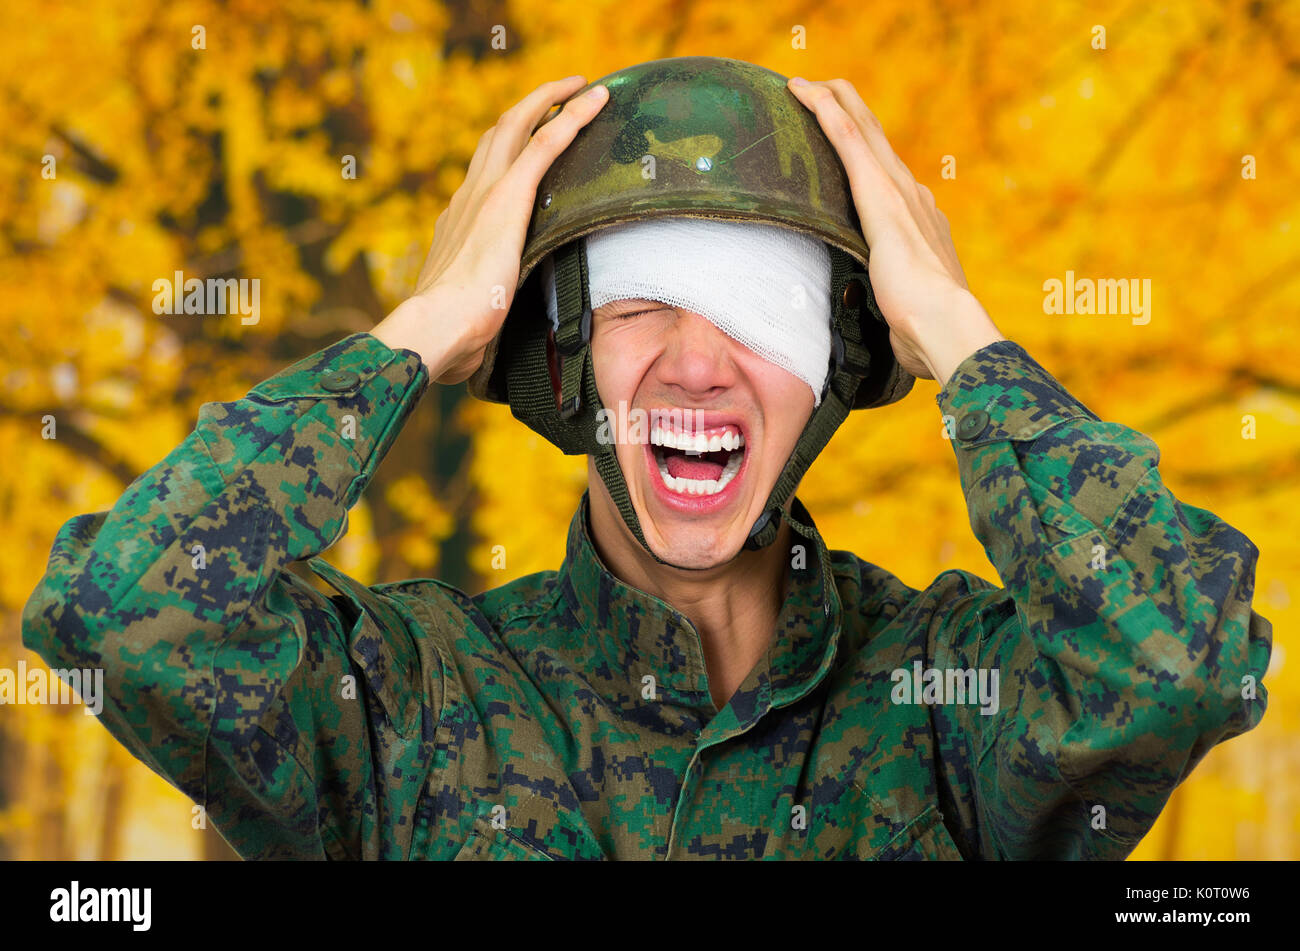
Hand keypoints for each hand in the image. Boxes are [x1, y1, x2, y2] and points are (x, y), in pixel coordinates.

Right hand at [371, 76, 609, 382]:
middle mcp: (467, 198)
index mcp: (458, 225)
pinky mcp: (509, 197)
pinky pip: (546, 143)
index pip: (486, 176)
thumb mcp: (471, 317)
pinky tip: (595, 99)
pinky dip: (571, 116)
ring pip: (518, 126)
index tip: (529, 144)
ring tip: (581, 88)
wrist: (436, 327)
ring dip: (551, 100)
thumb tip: (490, 346)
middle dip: (528, 108)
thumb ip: (483, 315)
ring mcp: (486, 193)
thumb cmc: (449, 337)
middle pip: (497, 136)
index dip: (508, 154)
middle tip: (560, 94)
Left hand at [786, 77, 1003, 385]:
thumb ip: (892, 303)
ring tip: (804, 85)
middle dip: (847, 112)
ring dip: (832, 102)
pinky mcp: (879, 194)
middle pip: (875, 140)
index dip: (863, 154)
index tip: (843, 141)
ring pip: (860, 130)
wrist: (944, 326)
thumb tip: (886, 324)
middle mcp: (913, 196)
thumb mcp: (903, 310)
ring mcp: (897, 191)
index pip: (885, 176)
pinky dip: (827, 113)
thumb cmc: (926, 332)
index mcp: (918, 222)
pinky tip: (806, 93)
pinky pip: (848, 141)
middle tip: (818, 93)